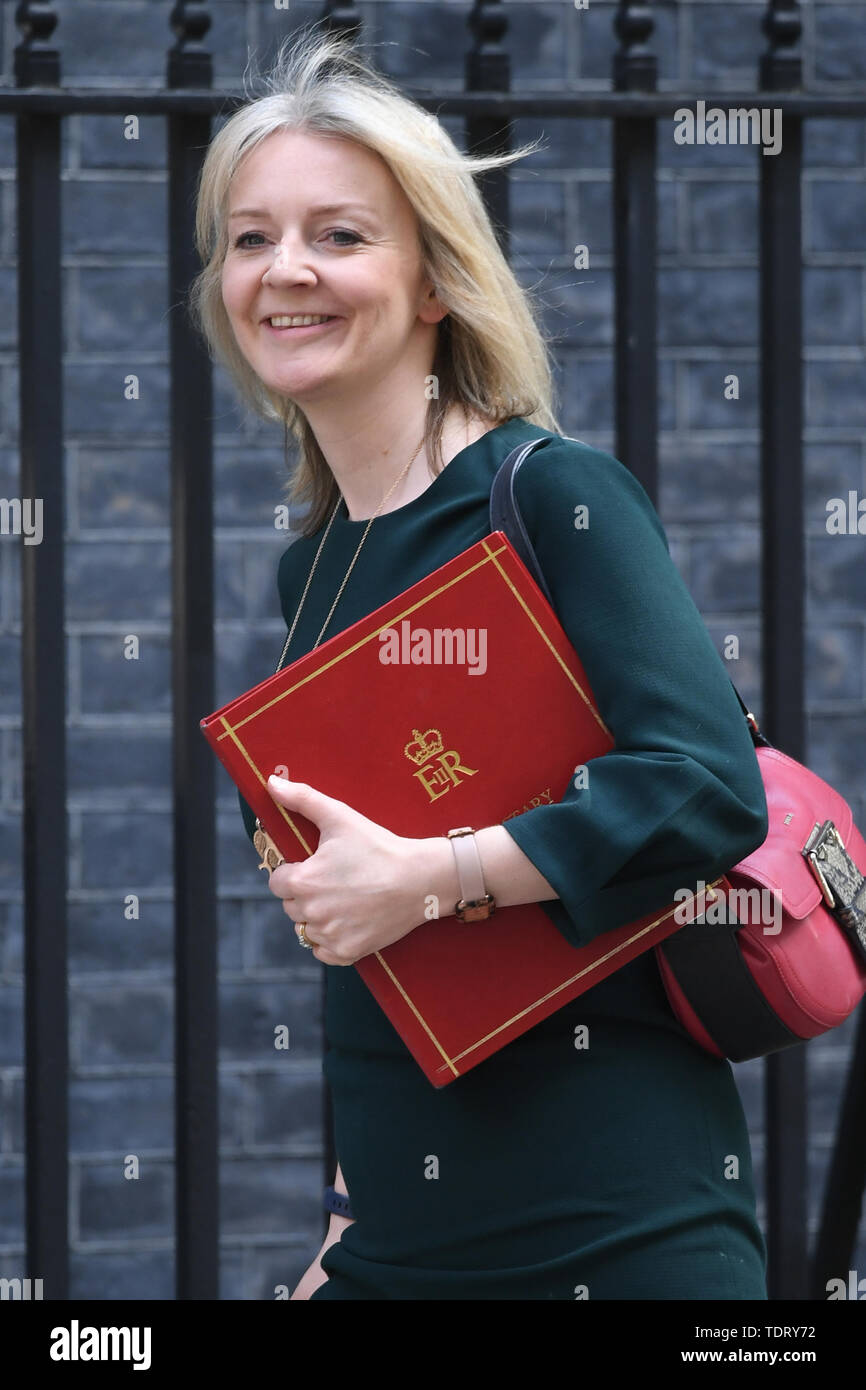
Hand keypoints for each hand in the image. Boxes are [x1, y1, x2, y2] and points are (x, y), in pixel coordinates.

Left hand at [264, 775, 431, 966]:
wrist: (420, 879)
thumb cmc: (378, 847)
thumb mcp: (339, 817)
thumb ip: (302, 799)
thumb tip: (271, 782)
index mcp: (303, 881)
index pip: (277, 882)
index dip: (294, 872)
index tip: (317, 867)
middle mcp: (311, 912)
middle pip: (291, 906)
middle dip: (306, 894)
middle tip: (336, 881)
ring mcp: (329, 934)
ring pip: (306, 929)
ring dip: (318, 918)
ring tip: (346, 900)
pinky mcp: (347, 951)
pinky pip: (323, 952)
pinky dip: (331, 941)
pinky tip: (348, 922)